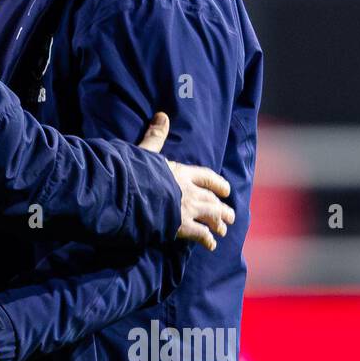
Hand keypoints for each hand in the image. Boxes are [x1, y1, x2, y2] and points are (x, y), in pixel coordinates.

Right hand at [138, 112, 234, 251]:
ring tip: (224, 230)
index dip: (218, 184)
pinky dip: (207, 240)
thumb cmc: (135, 172)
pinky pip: (200, 234)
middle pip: (212, 200)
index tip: (226, 190)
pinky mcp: (181, 226)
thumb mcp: (145, 151)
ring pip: (212, 217)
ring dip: (219, 223)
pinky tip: (211, 245)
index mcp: (182, 172)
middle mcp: (189, 191)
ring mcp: (187, 209)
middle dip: (222, 208)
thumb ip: (155, 136)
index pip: (206, 177)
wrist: (129, 193)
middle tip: (230, 215)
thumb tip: (162, 115)